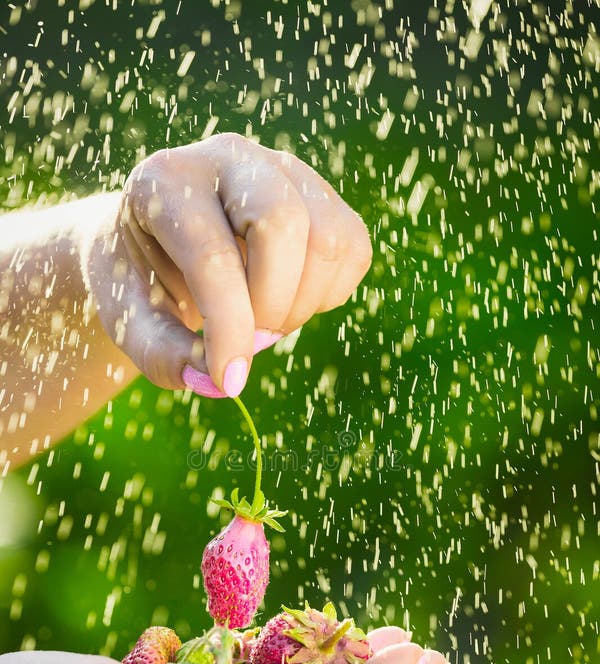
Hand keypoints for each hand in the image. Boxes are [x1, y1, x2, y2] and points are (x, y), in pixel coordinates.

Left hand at [82, 133, 371, 396]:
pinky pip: (353, 251)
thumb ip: (162, 354)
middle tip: (251, 341)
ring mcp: (283, 169)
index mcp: (164, 180)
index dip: (229, 328)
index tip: (229, 379)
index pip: (212, 254)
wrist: (161, 241)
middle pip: (284, 224)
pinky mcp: (322, 195)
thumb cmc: (142, 280)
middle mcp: (228, 157)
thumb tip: (219, 384)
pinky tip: (288, 300)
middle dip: (273, 304)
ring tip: (264, 322)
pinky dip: (328, 295)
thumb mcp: (130, 319)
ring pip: (328, 240)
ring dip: (302, 305)